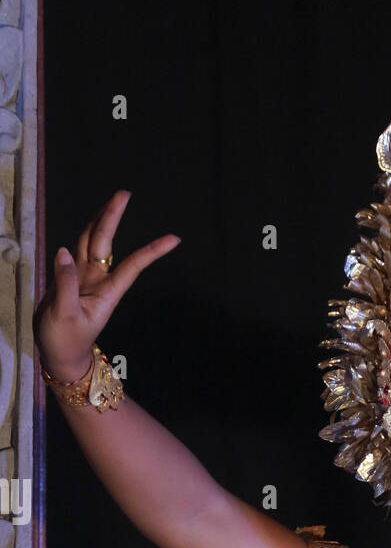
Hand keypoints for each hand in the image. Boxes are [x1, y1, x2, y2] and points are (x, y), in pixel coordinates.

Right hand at [33, 189, 180, 380]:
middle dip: (113, 217)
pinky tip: (91, 222)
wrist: (59, 354)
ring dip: (101, 220)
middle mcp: (98, 281)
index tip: (175, 239)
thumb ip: (64, 284)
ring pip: (91, 242)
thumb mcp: (64, 315)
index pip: (132, 265)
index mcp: (107, 292)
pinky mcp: (70, 278)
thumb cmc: (66, 340)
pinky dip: (82, 236)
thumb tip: (63, 252)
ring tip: (112, 200)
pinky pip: (76, 251)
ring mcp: (84, 278)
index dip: (151, 251)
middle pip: (105, 243)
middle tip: (124, 193)